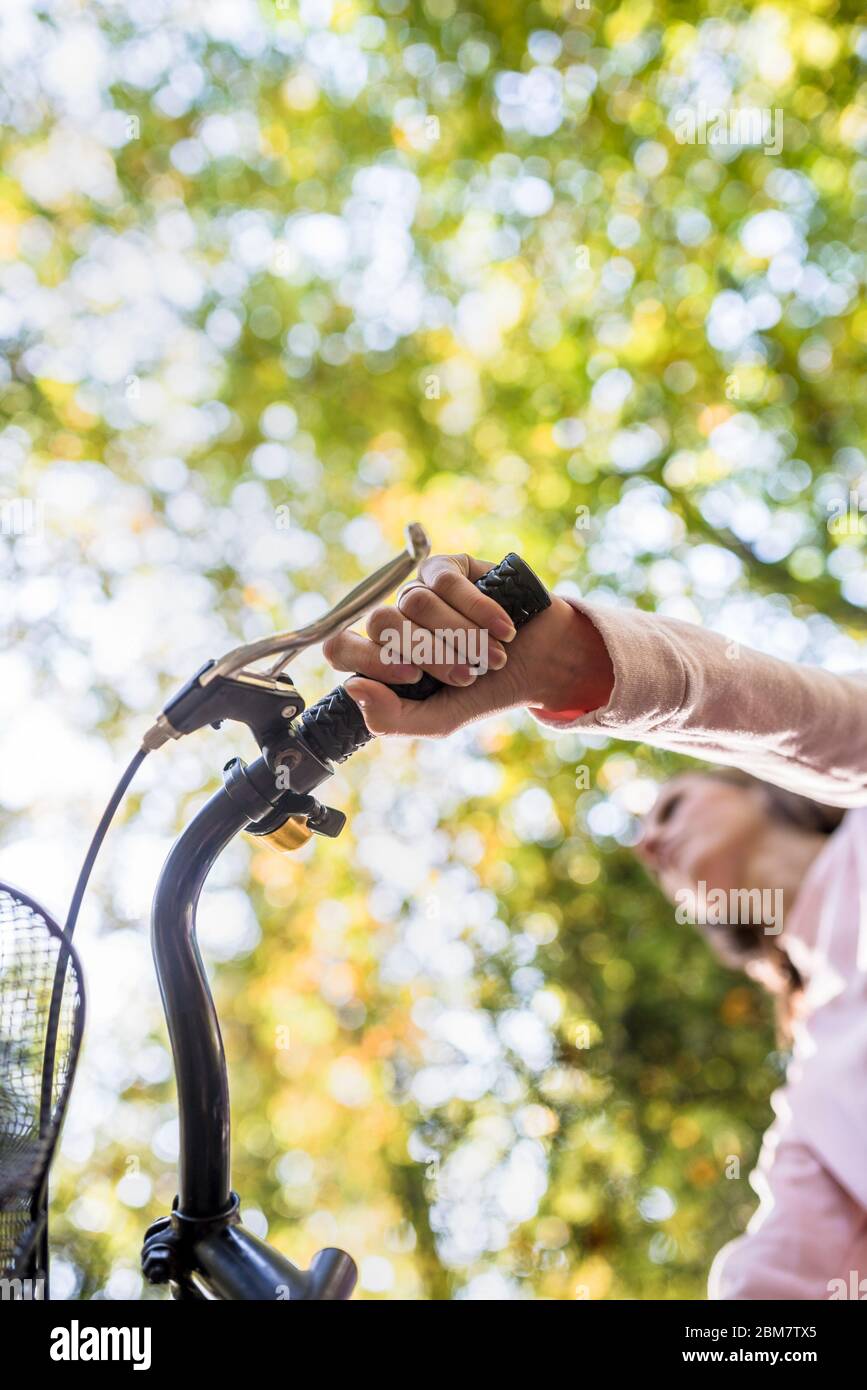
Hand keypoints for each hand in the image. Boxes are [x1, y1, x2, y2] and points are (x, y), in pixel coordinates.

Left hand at [322, 552, 613, 737]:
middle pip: (381, 622)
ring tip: (492, 657)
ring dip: (461, 636)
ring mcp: (416, 590)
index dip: (370, 659)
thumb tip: (352, 687)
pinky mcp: (445, 568)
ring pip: (416, 602)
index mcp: (379, 658)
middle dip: (429, 654)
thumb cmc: (482, 692)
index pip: (340, 647)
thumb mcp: (438, 720)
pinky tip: (503, 630)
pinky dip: (479, 611)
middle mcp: (393, 621)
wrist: (537, 665)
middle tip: (466, 676)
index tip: (412, 678)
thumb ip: (390, 718)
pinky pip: (446, 582)